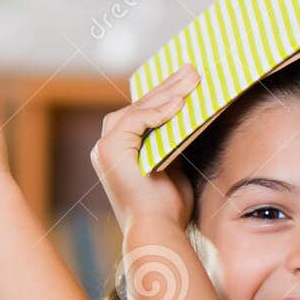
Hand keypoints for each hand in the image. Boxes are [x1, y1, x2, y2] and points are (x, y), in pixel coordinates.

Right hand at [91, 66, 199, 234]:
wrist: (157, 229)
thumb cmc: (168, 207)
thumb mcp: (173, 165)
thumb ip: (172, 141)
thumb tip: (187, 113)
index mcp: (119, 151)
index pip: (140, 113)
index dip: (163, 94)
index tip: (186, 79)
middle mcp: (106, 147)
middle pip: (139, 106)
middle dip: (168, 86)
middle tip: (193, 70)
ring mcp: (105, 147)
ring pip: (138, 108)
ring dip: (168, 92)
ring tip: (193, 79)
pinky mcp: (110, 149)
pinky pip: (137, 119)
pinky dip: (159, 110)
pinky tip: (181, 103)